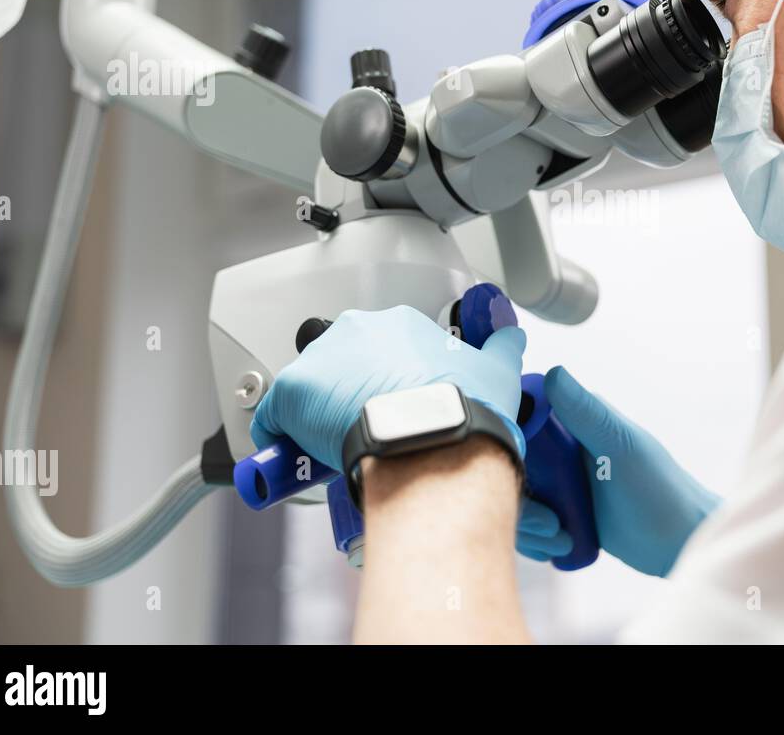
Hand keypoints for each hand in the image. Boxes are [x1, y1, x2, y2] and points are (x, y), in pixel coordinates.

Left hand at [249, 305, 526, 470]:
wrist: (434, 442)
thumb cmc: (462, 412)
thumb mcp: (498, 371)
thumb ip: (503, 348)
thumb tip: (511, 337)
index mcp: (402, 324)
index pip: (381, 348)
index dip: (385, 381)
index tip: (391, 404)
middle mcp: (359, 331)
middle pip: (341, 362)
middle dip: (349, 392)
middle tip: (367, 426)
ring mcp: (323, 359)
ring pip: (310, 388)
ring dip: (318, 413)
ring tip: (338, 447)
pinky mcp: (293, 390)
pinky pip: (273, 416)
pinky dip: (280, 437)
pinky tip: (299, 458)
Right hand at [516, 366, 719, 576]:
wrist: (677, 541)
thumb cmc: (659, 489)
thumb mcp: (621, 448)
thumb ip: (587, 413)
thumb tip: (554, 373)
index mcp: (573, 418)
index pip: (519, 417)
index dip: (507, 441)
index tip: (518, 471)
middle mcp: (560, 445)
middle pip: (509, 462)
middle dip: (520, 497)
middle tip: (549, 523)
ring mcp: (558, 480)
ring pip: (515, 496)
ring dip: (530, 525)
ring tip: (560, 537)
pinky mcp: (559, 511)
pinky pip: (527, 522)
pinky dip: (535, 539)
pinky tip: (559, 546)